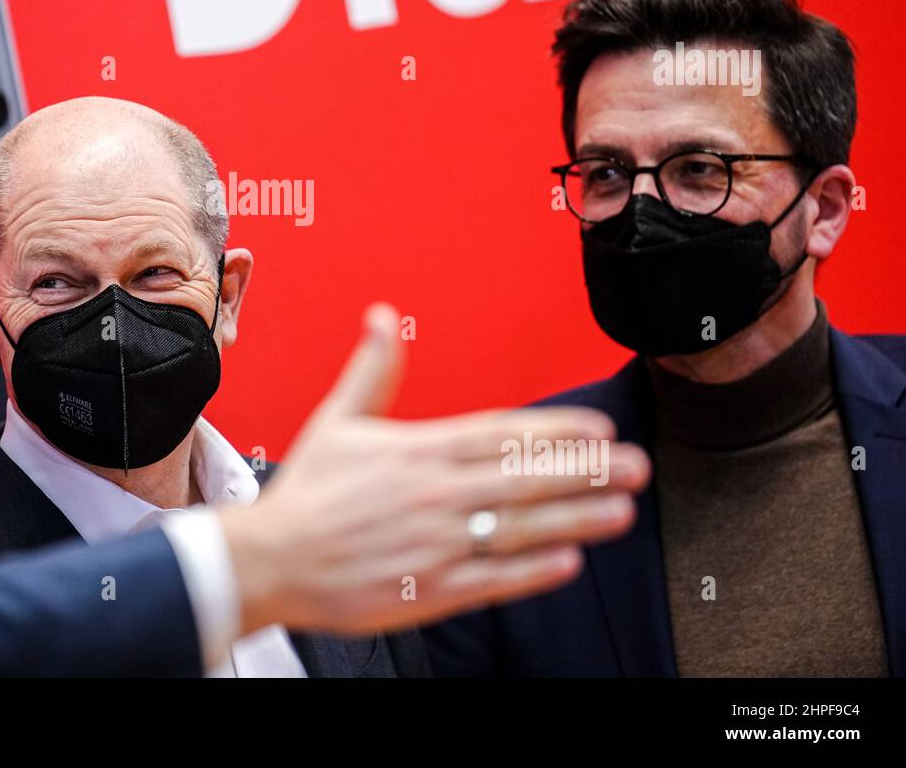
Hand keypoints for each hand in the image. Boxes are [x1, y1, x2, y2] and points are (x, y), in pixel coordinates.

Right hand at [218, 303, 649, 635]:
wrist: (270, 559)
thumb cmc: (306, 493)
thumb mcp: (337, 419)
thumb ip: (371, 370)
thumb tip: (379, 316)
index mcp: (417, 450)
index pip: (501, 435)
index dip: (557, 432)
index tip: (599, 428)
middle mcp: (434, 494)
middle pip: (523, 478)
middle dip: (586, 471)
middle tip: (635, 465)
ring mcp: (434, 543)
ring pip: (517, 527)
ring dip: (574, 517)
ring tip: (621, 510)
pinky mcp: (428, 589)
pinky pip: (491, 580)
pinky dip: (531, 572)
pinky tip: (568, 562)